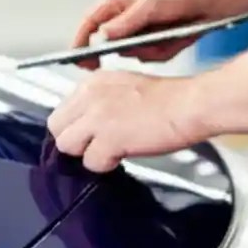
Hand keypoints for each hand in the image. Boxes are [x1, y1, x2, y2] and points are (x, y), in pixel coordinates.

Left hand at [48, 71, 206, 172]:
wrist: (189, 105)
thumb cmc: (169, 99)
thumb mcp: (125, 87)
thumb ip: (100, 101)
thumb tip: (87, 123)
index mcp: (93, 82)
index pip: (63, 110)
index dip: (76, 126)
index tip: (90, 133)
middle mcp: (90, 96)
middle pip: (57, 127)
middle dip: (75, 140)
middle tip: (97, 145)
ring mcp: (97, 117)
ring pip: (67, 146)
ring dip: (87, 153)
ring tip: (111, 150)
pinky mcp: (109, 138)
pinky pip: (91, 162)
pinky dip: (105, 164)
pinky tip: (122, 156)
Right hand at [71, 0, 214, 69]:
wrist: (207, 4)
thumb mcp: (150, 5)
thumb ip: (127, 20)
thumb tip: (103, 33)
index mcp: (115, 6)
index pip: (88, 24)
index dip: (79, 41)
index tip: (77, 57)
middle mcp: (123, 22)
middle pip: (105, 45)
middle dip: (114, 53)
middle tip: (107, 64)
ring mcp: (137, 35)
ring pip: (129, 55)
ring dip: (146, 51)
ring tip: (164, 39)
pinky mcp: (152, 47)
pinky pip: (149, 59)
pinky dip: (161, 53)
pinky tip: (173, 42)